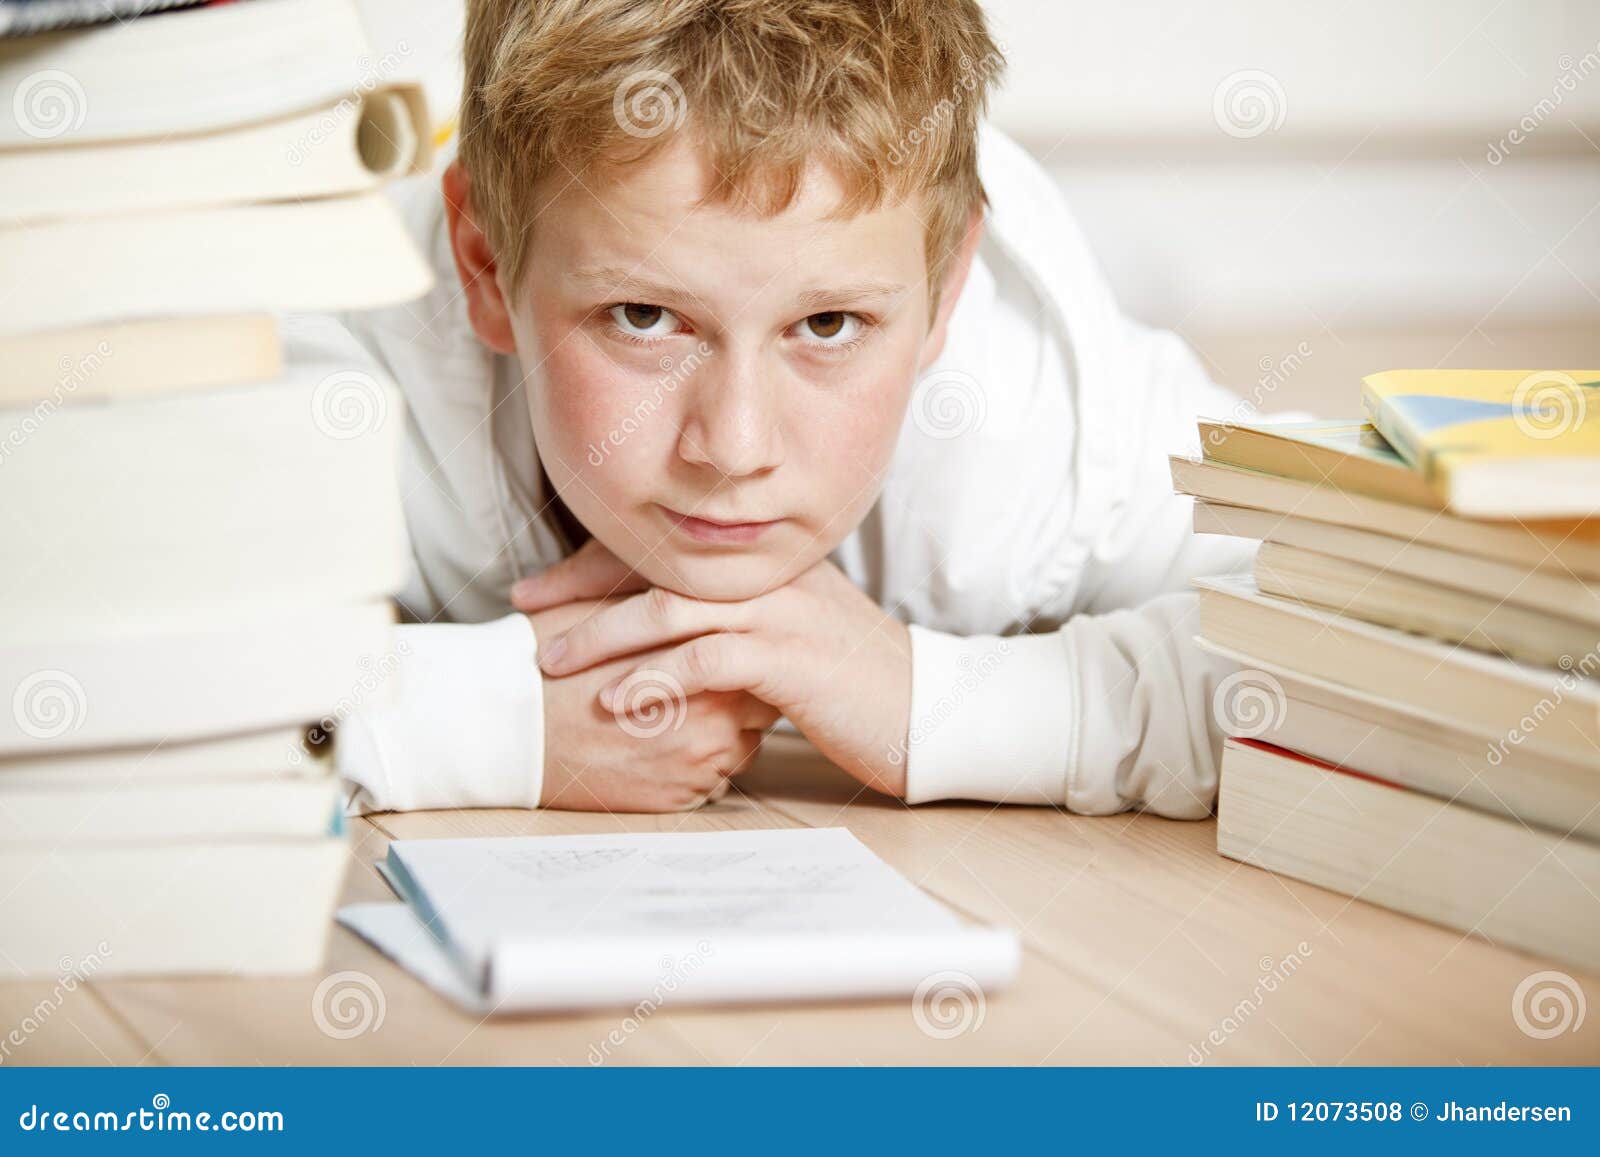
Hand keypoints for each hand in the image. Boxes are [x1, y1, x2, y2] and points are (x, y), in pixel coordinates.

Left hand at [522, 556, 911, 797]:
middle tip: (523, 614)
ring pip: (669, 608)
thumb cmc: (853, 680)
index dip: (592, 565)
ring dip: (601, 636)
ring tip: (550, 662)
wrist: (925, 709)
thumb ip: (738, 623)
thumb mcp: (792, 637)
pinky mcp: (787, 659)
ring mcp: (778, 613)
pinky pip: (706, 660)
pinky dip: (655, 680)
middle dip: (578, 591)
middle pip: (653, 568)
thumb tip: (670, 637)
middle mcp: (765, 575)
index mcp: (760, 563)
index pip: (661, 549)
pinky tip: (618, 703)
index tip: (538, 590)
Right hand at [526, 595, 781, 811]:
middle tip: (711, 681)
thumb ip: (677, 601)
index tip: (729, 645)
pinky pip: (713, 783)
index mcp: (708, 664)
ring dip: (723, 734)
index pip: (760, 658)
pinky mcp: (679, 799)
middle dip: (741, 694)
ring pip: (741, 748)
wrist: (506, 725)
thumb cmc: (556, 659)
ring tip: (680, 715)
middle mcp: (717, 721)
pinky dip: (697, 767)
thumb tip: (716, 583)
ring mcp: (701, 766)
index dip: (744, 649)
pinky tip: (661, 747)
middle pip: (762, 708)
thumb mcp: (618, 608)